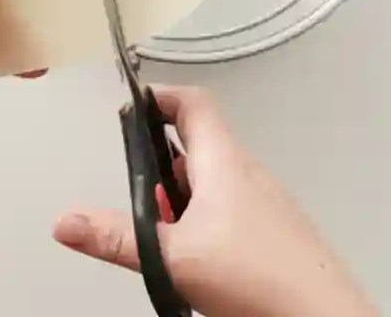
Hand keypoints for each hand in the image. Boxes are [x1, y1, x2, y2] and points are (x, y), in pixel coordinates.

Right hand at [52, 86, 376, 316]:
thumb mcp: (171, 257)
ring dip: (185, 201)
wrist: (320, 316)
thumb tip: (70, 221)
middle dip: (163, 168)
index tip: (136, 103)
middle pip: (199, 148)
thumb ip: (117, 238)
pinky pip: (233, 214)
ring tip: (168, 238)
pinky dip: (207, 225)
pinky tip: (200, 261)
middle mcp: (249, 175)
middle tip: (141, 195)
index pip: (192, 103)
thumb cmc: (260, 278)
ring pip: (214, 185)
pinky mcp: (275, 234)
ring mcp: (265, 204)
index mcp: (224, 163)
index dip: (161, 96)